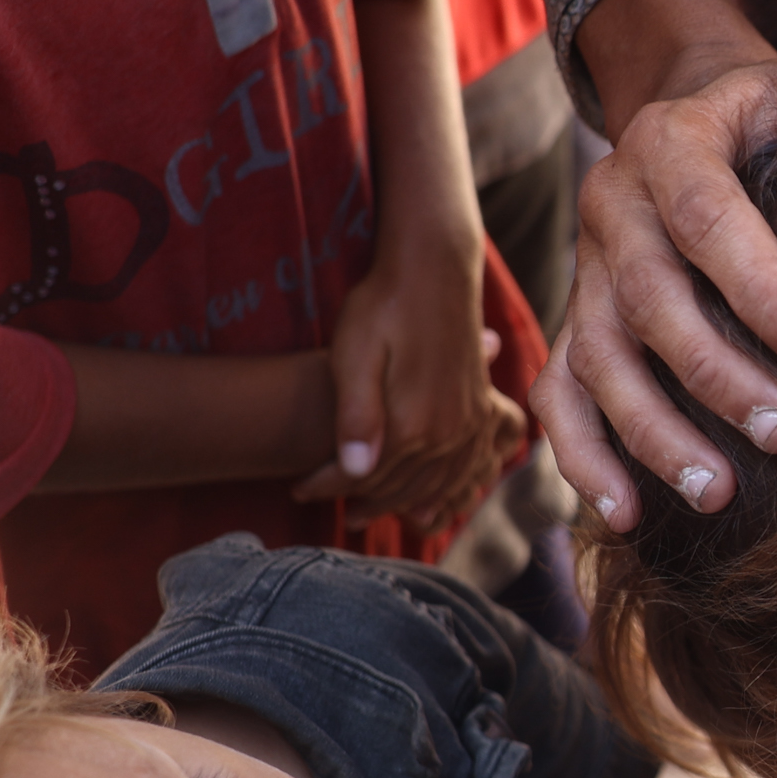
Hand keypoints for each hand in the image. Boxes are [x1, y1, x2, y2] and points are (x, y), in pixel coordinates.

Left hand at [295, 241, 523, 531]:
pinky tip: (427, 492)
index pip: (363, 476)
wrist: (434, 268)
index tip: (298, 489)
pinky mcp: (478, 411)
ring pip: (435, 484)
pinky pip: (466, 468)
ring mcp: (468, 423)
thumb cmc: (383, 306)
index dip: (327, 487)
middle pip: (399, 487)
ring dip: (402, 503)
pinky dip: (445, 489)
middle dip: (362, 502)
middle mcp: (448, 432)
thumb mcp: (354, 355)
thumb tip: (354, 470)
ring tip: (369, 509)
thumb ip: (356, 415)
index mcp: (414, 424)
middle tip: (330, 507)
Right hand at [537, 25, 776, 525]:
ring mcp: (588, 270)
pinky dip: (585, 458)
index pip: (709, 221)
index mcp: (670, 144)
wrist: (696, 121)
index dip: (767, 291)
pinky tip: (629, 515)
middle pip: (648, 301)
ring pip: (598, 360)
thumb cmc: (774, 120)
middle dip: (717, 376)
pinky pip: (561, 394)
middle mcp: (613, 207)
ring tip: (719, 494)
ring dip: (654, 433)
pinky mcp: (579, 320)